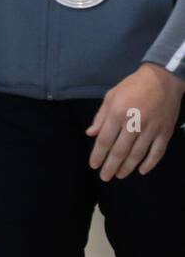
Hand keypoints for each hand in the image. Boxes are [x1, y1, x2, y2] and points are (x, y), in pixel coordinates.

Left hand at [87, 63, 184, 179]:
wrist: (162, 79)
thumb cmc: (132, 86)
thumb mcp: (111, 96)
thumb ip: (101, 117)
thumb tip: (90, 134)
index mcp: (117, 114)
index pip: (105, 140)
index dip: (98, 155)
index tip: (94, 165)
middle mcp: (134, 123)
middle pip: (120, 151)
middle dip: (111, 166)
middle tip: (105, 177)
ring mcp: (152, 129)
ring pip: (138, 154)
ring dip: (127, 167)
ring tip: (119, 175)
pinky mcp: (165, 132)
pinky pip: (157, 152)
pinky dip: (150, 163)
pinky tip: (142, 171)